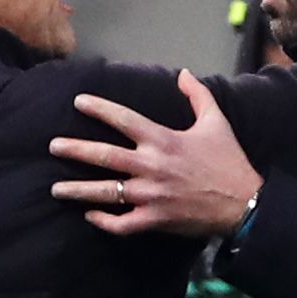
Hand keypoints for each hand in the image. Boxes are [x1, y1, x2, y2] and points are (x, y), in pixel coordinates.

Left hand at [52, 74, 260, 235]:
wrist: (244, 204)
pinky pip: (123, 223)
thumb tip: (183, 74)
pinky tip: (90, 215)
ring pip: (107, 192)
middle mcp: (152, 166)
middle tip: (53, 147)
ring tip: (56, 189)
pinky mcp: (156, 220)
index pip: (123, 119)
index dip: (99, 108)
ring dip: (78, 190)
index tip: (79, 102)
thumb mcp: (217, 123)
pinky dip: (104, 221)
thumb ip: (198, 96)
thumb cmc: (229, 162)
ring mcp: (151, 195)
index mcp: (164, 140)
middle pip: (105, 156)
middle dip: (75, 150)